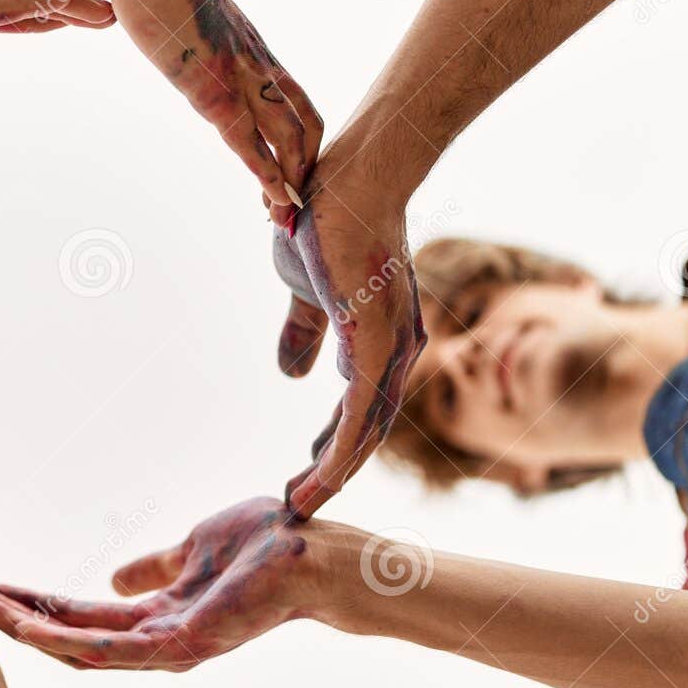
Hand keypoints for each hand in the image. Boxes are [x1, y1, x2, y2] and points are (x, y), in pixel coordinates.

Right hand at [0, 498, 326, 671]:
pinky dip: (66, 638)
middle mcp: (159, 644)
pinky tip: (30, 622)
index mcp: (160, 620)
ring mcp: (169, 651)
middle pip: (77, 641)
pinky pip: (111, 649)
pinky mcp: (180, 648)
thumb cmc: (266, 547)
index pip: (88, 620)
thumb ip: (154, 568)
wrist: (315, 552)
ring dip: (33, 633)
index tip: (0, 590)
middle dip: (26, 624)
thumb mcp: (192, 552)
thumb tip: (116, 578)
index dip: (42, 607)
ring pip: (84, 651)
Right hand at [112, 0, 320, 224]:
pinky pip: (250, 141)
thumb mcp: (191, 8)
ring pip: (287, 139)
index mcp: (253, 50)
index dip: (299, 141)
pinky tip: (277, 199)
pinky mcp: (214, 91)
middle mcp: (258, 68)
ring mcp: (241, 80)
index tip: (290, 173)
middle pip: (302, 126)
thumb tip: (173, 26)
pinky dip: (267, 173)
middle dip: (302, 171)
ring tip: (288, 220)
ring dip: (290, 183)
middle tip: (295, 209)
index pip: (293, 102)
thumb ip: (196, 28)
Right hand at [272, 152, 426, 517]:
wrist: (343, 181)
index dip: (331, 446)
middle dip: (332, 472)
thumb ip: (302, 333)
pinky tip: (323, 475)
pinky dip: (343, 450)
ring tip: (302, 503)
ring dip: (335, 473)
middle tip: (299, 505)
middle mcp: (396, 352)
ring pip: (368, 431)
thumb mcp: (304, 291)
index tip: (302, 476)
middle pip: (367, 431)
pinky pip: (364, 412)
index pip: (358, 409)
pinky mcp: (380, 341)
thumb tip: (292, 375)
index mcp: (379, 342)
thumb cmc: (326, 224)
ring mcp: (392, 348)